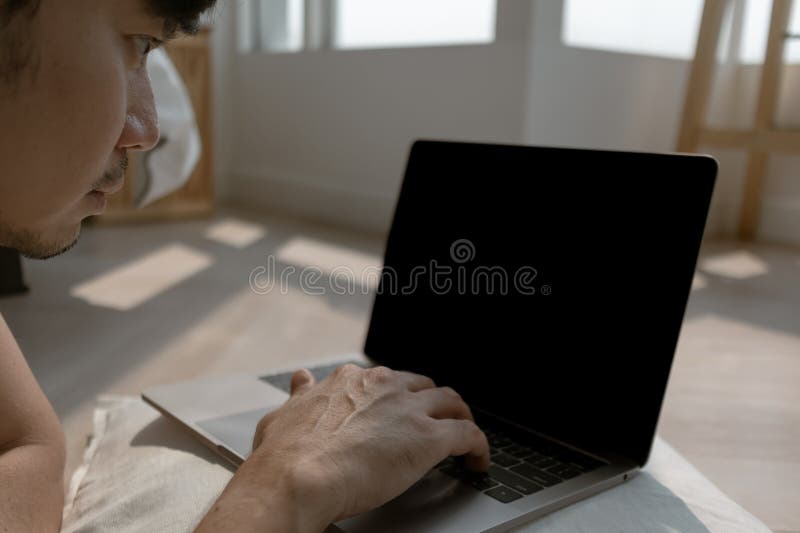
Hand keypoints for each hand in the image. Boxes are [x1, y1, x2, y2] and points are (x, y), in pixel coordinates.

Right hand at [251, 363, 489, 528]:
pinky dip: (479, 446)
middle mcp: (383, 386)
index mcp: (351, 381)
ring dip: (461, 417)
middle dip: (432, 402)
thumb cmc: (285, 454)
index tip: (399, 409)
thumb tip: (301, 380)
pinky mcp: (429, 438)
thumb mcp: (285, 413)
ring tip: (464, 435)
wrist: (296, 478)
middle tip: (435, 420)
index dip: (397, 396)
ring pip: (452, 402)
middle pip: (423, 385)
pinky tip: (479, 460)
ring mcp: (408, 410)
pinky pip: (468, 434)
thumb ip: (300, 394)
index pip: (387, 380)